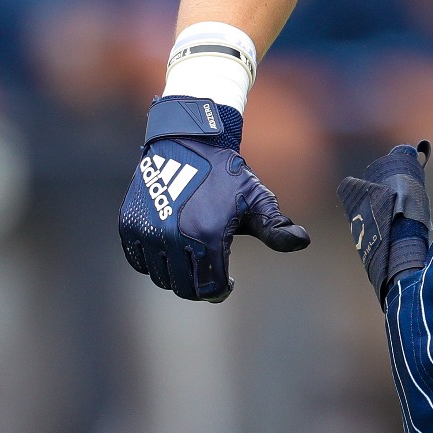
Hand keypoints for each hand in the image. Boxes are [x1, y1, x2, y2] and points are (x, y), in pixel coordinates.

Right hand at [119, 96, 309, 301]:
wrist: (189, 140)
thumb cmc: (227, 174)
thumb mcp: (256, 198)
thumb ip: (276, 227)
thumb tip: (303, 242)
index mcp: (208, 236)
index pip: (210, 288)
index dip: (221, 292)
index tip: (228, 285)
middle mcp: (174, 237)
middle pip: (184, 288)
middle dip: (200, 286)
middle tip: (210, 275)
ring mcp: (148, 231)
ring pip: (161, 277)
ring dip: (177, 275)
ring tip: (191, 260)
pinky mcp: (129, 224)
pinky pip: (139, 262)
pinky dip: (153, 263)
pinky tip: (170, 251)